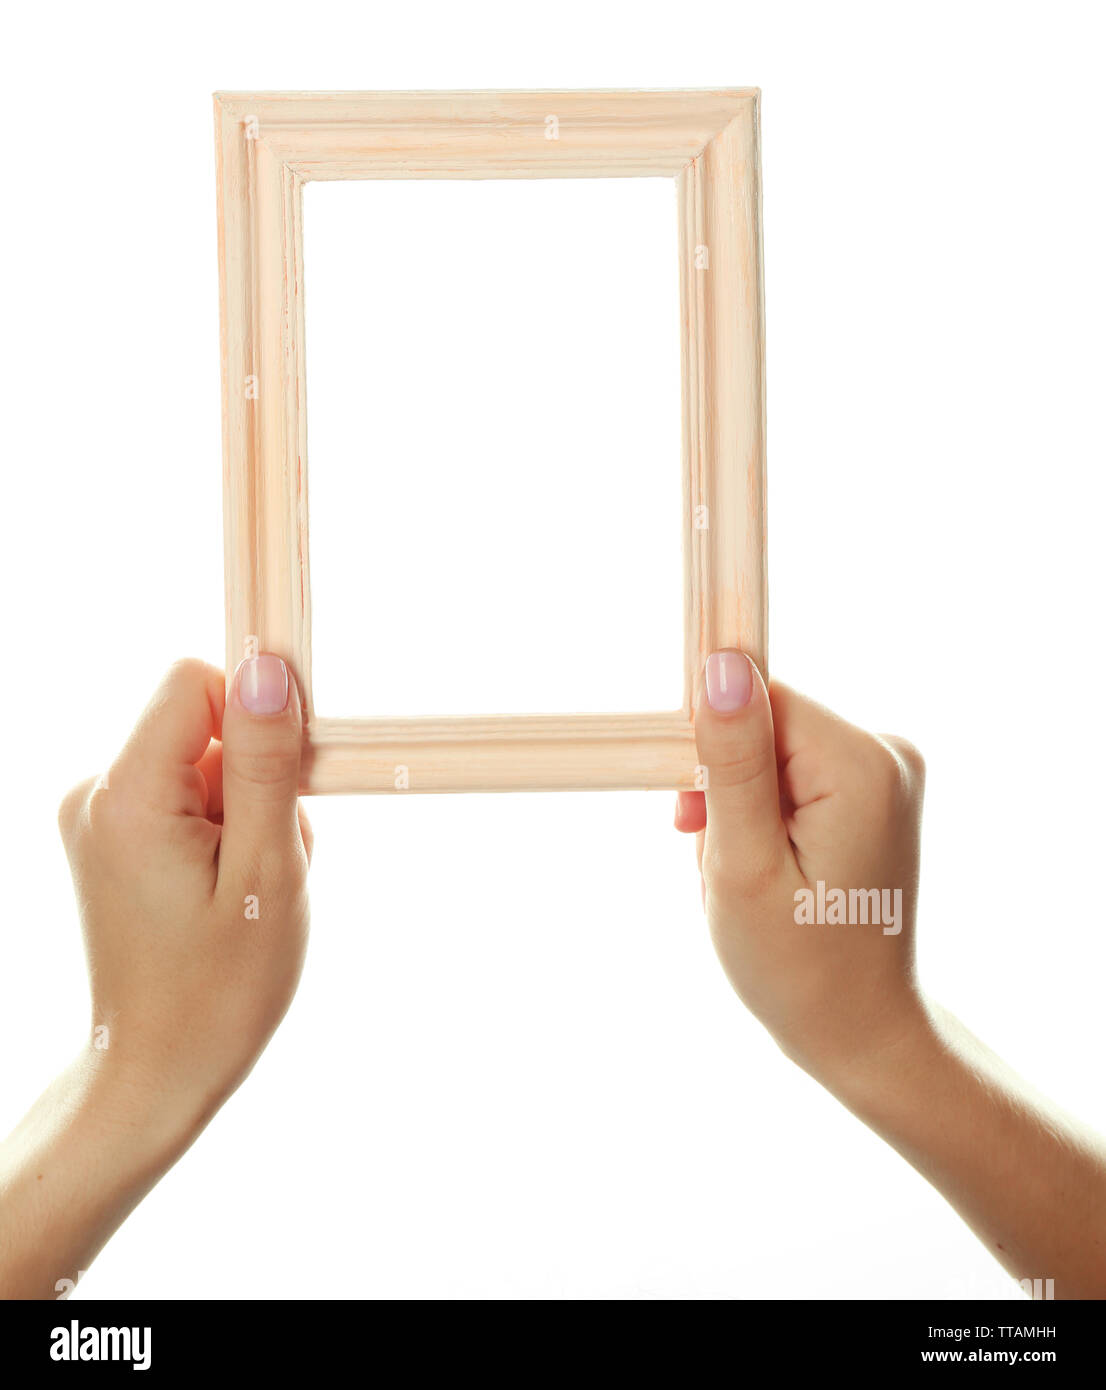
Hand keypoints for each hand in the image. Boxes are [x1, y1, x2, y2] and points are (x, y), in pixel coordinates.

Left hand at [0, 654, 310, 1298]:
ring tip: (250, 889)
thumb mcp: (266, 871)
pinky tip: (232, 893)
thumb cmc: (217, 991)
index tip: (288, 779)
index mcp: (126, 794)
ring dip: (249, 815)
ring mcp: (99, 820)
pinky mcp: (112, 841)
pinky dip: (226, 835)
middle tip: (267, 862)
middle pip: (203, 725)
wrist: (157, 1074)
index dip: (255, 716)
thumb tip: (264, 665)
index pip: (194, 681)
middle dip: (259, 780)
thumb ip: (265, 762)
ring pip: (205, 765)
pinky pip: (187, 799)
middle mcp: (97, 795)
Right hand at [677, 653, 1105, 1297]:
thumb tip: (723, 663)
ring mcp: (887, 772)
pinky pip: (792, 772)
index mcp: (862, 764)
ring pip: (770, 749)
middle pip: (764, 722)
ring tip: (750, 875)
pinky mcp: (873, 790)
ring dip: (739, 806)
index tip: (698, 822)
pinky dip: (763, 815)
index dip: (709, 753)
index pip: (755, 699)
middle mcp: (888, 753)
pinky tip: (769, 866)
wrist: (860, 1031)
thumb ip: (732, 761)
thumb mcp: (744, 865)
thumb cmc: (798, 967)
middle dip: (724, 786)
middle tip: (728, 862)